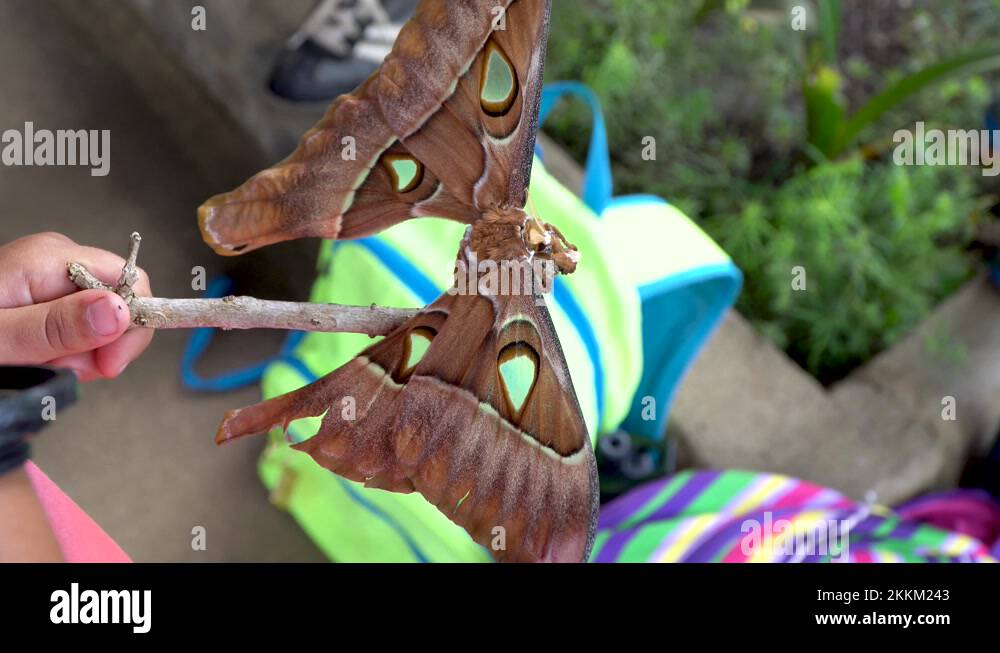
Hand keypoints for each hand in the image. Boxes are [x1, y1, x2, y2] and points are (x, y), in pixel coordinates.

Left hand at [0, 232, 152, 379]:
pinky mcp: (47, 295)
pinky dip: (71, 349)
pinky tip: (45, 357)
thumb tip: (119, 311)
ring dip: (85, 352)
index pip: (131, 281)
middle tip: (70, 369)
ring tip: (46, 363)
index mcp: (51, 259)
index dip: (131, 326)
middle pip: (122, 302)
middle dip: (106, 344)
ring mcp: (53, 277)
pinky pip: (83, 324)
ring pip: (106, 319)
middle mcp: (59, 260)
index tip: (109, 364)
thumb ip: (57, 327)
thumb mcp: (0, 341)